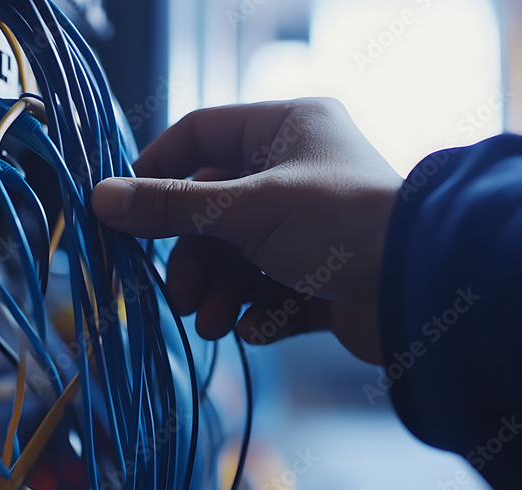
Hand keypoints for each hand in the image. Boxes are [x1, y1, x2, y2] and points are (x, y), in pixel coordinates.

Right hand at [91, 98, 401, 363]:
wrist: (421, 292)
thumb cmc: (339, 225)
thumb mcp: (245, 210)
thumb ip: (172, 207)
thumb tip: (100, 199)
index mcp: (287, 128)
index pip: (201, 134)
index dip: (158, 170)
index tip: (126, 211)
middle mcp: (299, 171)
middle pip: (216, 208)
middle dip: (194, 256)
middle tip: (179, 296)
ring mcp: (313, 226)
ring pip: (241, 255)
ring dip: (220, 291)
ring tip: (212, 322)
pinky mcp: (327, 277)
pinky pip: (274, 290)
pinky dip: (259, 311)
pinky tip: (257, 327)